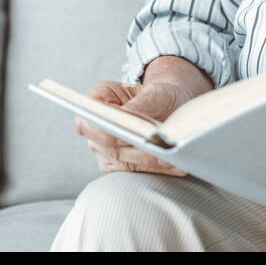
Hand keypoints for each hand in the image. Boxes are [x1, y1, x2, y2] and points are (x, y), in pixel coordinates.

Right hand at [75, 80, 190, 175]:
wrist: (169, 107)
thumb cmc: (159, 95)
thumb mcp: (154, 93)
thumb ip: (140, 104)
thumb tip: (130, 117)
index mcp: (96, 100)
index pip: (88, 120)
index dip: (103, 130)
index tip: (126, 134)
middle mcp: (96, 128)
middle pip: (108, 146)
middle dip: (135, 149)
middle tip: (160, 150)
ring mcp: (105, 150)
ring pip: (124, 162)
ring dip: (150, 162)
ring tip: (174, 159)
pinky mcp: (120, 165)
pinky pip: (137, 172)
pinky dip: (158, 169)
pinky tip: (176, 166)